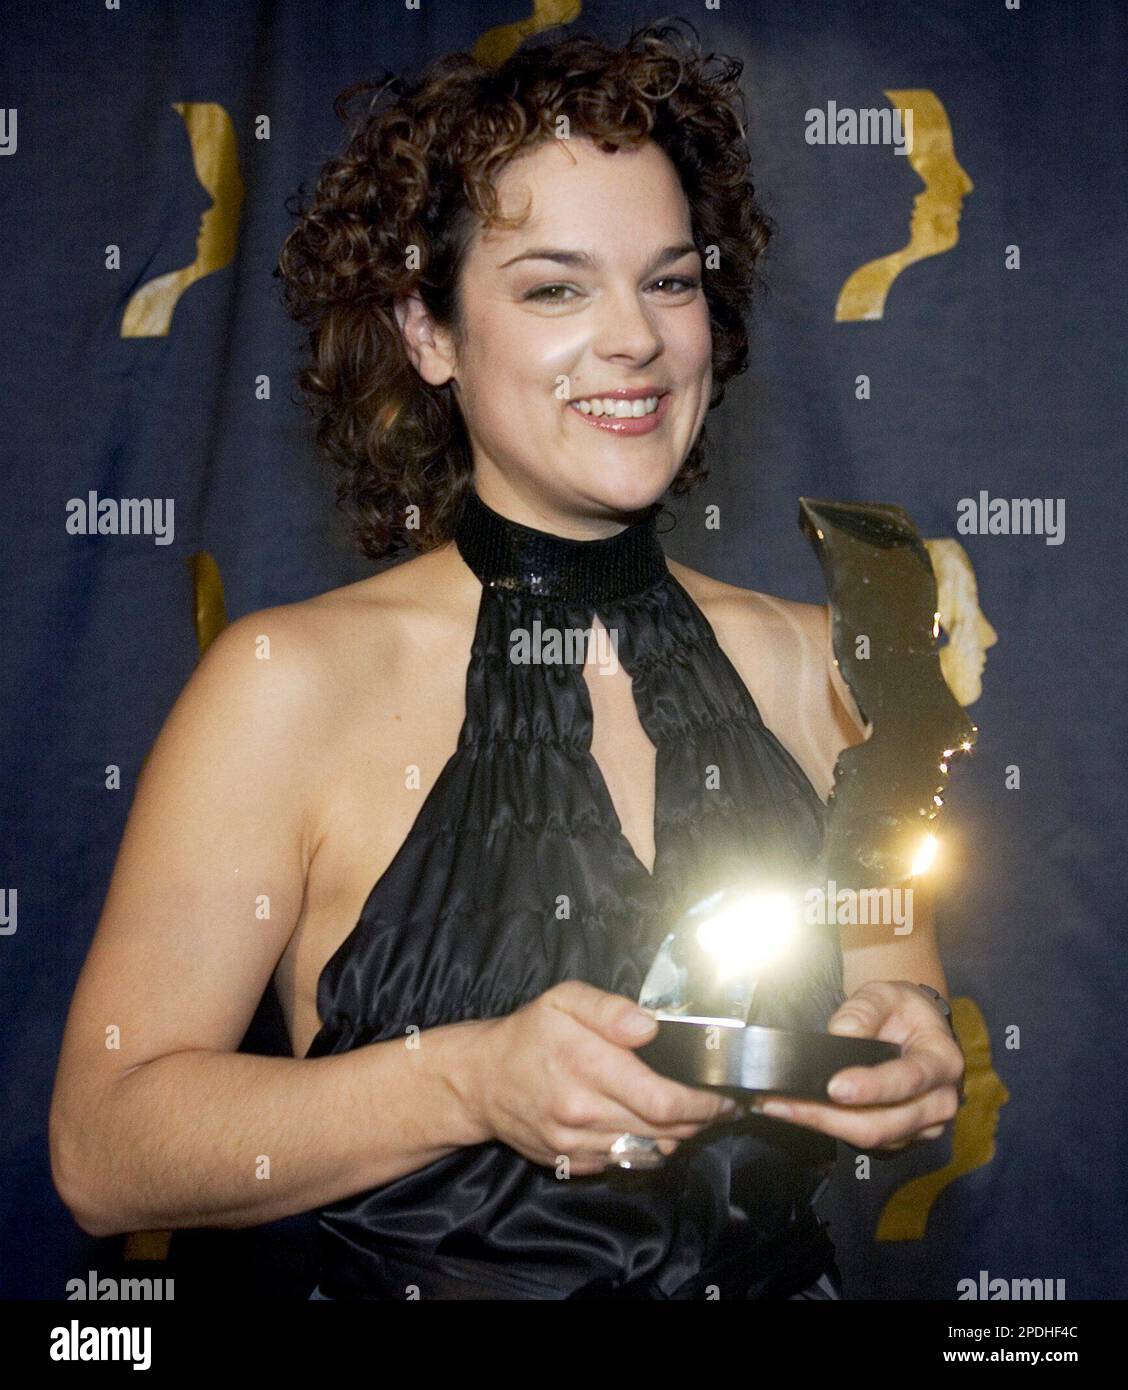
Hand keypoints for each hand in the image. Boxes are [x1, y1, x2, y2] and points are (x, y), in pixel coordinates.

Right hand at [461, 981, 738, 1174]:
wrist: (481, 1080)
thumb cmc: (528, 1034)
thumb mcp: (564, 1000)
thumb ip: (610, 1009)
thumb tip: (650, 1028)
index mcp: (586, 1066)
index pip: (662, 1099)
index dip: (702, 1104)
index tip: (723, 1098)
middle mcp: (582, 1112)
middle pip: (663, 1130)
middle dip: (698, 1120)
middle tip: (714, 1105)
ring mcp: (575, 1144)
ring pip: (647, 1152)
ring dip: (675, 1137)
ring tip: (685, 1115)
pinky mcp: (571, 1164)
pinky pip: (623, 1164)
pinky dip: (644, 1150)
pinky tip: (647, 1129)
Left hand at [750, 980, 964, 1153]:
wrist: (917, 1029)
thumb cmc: (904, 1011)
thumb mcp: (886, 994)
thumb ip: (864, 1009)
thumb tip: (842, 1034)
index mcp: (943, 1061)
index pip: (910, 1079)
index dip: (873, 1088)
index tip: (835, 1088)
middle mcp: (939, 1101)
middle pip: (885, 1124)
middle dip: (831, 1118)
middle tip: (787, 1104)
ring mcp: (922, 1125)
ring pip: (870, 1138)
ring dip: (822, 1125)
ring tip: (781, 1107)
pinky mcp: (901, 1137)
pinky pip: (863, 1140)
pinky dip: (827, 1127)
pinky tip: (798, 1112)